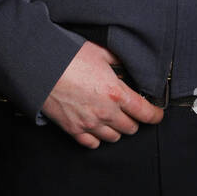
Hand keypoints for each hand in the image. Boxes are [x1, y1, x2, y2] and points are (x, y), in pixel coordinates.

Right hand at [41, 41, 164, 148]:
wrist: (39, 68)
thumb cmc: (68, 56)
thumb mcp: (99, 51)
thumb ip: (117, 60)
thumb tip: (126, 64)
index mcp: (116, 93)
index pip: (145, 112)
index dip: (155, 115)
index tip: (157, 114)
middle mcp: (105, 112)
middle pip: (130, 128)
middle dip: (134, 120)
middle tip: (131, 111)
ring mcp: (89, 124)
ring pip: (113, 137)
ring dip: (116, 129)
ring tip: (113, 118)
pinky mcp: (73, 129)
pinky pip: (92, 143)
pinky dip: (97, 138)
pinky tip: (96, 128)